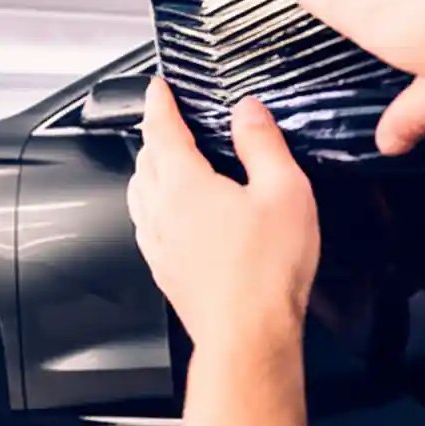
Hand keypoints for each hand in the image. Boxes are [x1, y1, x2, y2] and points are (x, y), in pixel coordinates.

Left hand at [127, 79, 319, 356]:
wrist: (247, 338)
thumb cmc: (266, 272)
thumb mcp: (284, 192)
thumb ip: (263, 144)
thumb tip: (247, 111)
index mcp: (184, 184)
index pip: (161, 129)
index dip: (159, 102)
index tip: (158, 87)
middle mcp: (160, 211)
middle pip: (146, 159)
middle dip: (156, 134)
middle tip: (169, 120)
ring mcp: (157, 244)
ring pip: (140, 193)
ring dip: (151, 170)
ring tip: (167, 162)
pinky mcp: (165, 270)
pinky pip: (146, 225)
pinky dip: (153, 205)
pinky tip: (172, 215)